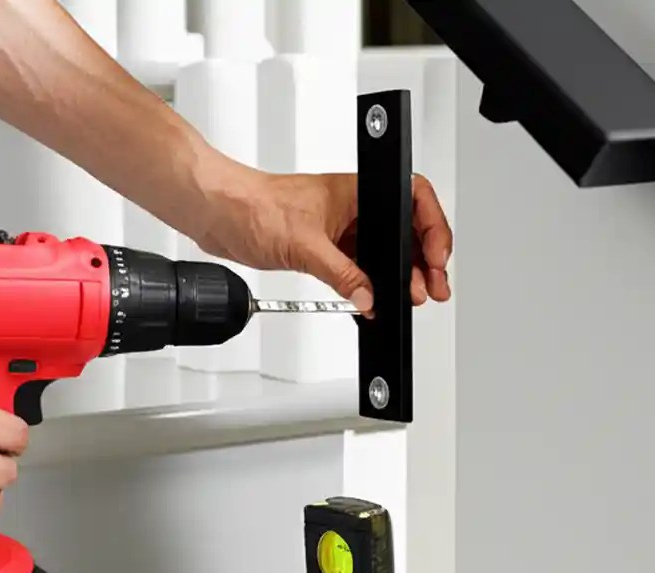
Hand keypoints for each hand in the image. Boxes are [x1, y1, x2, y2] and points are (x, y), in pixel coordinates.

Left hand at [194, 168, 453, 314]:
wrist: (218, 213)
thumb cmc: (253, 205)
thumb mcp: (305, 245)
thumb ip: (342, 275)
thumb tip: (368, 297)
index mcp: (358, 190)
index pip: (414, 198)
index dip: (433, 228)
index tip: (436, 259)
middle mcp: (355, 207)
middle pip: (406, 231)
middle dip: (423, 261)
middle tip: (432, 288)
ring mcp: (342, 228)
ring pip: (385, 252)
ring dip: (399, 275)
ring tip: (409, 297)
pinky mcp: (327, 247)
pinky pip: (360, 267)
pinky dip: (370, 284)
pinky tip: (374, 299)